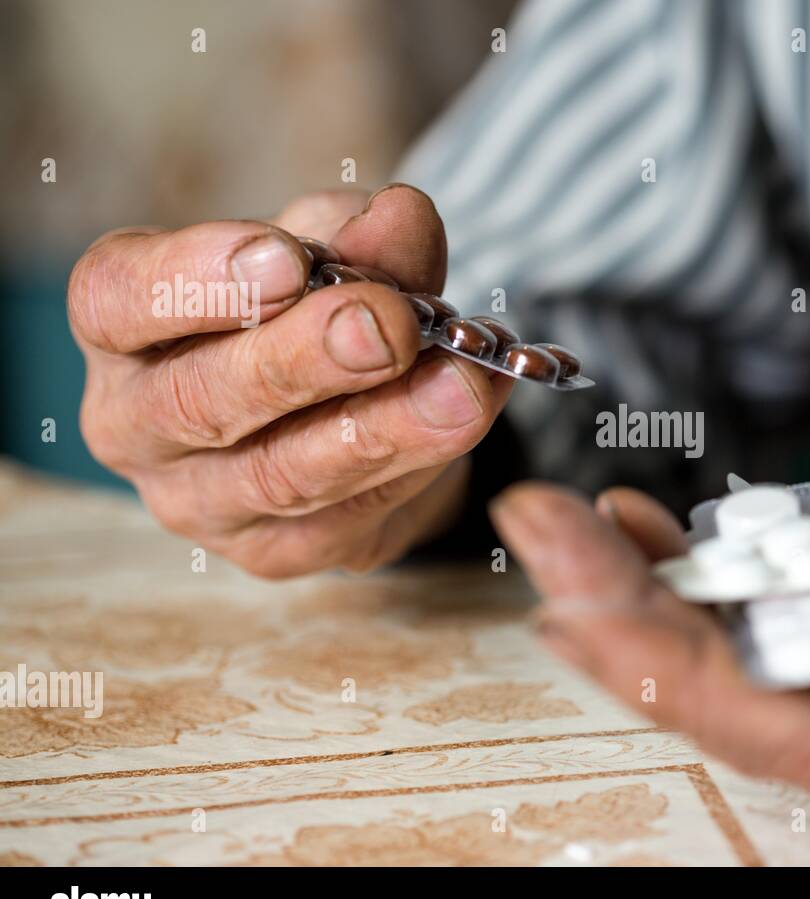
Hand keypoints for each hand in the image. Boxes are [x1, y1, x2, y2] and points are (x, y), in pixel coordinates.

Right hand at [71, 184, 511, 577]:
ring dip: (383, 426)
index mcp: (123, 328)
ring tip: (461, 381)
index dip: (198, 280)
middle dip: (303, 359)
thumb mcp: (333, 248)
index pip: (117, 300)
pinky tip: (473, 411)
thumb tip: (399, 216)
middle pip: (200, 400)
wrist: (353, 402)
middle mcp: (137, 425)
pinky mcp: (277, 552)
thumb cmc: (312, 307)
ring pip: (282, 474)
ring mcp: (202, 502)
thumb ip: (358, 233)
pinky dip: (419, 462)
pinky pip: (347, 516)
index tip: (286, 257)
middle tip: (387, 322)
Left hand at [489, 378, 809, 816]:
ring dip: (653, 603)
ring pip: (759, 665)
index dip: (678, 668)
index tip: (580, 591)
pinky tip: (661, 533)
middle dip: (629, 627)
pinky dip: (718, 578)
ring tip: (570, 534)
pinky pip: (796, 620)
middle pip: (752, 700)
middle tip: (539, 538)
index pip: (801, 725)